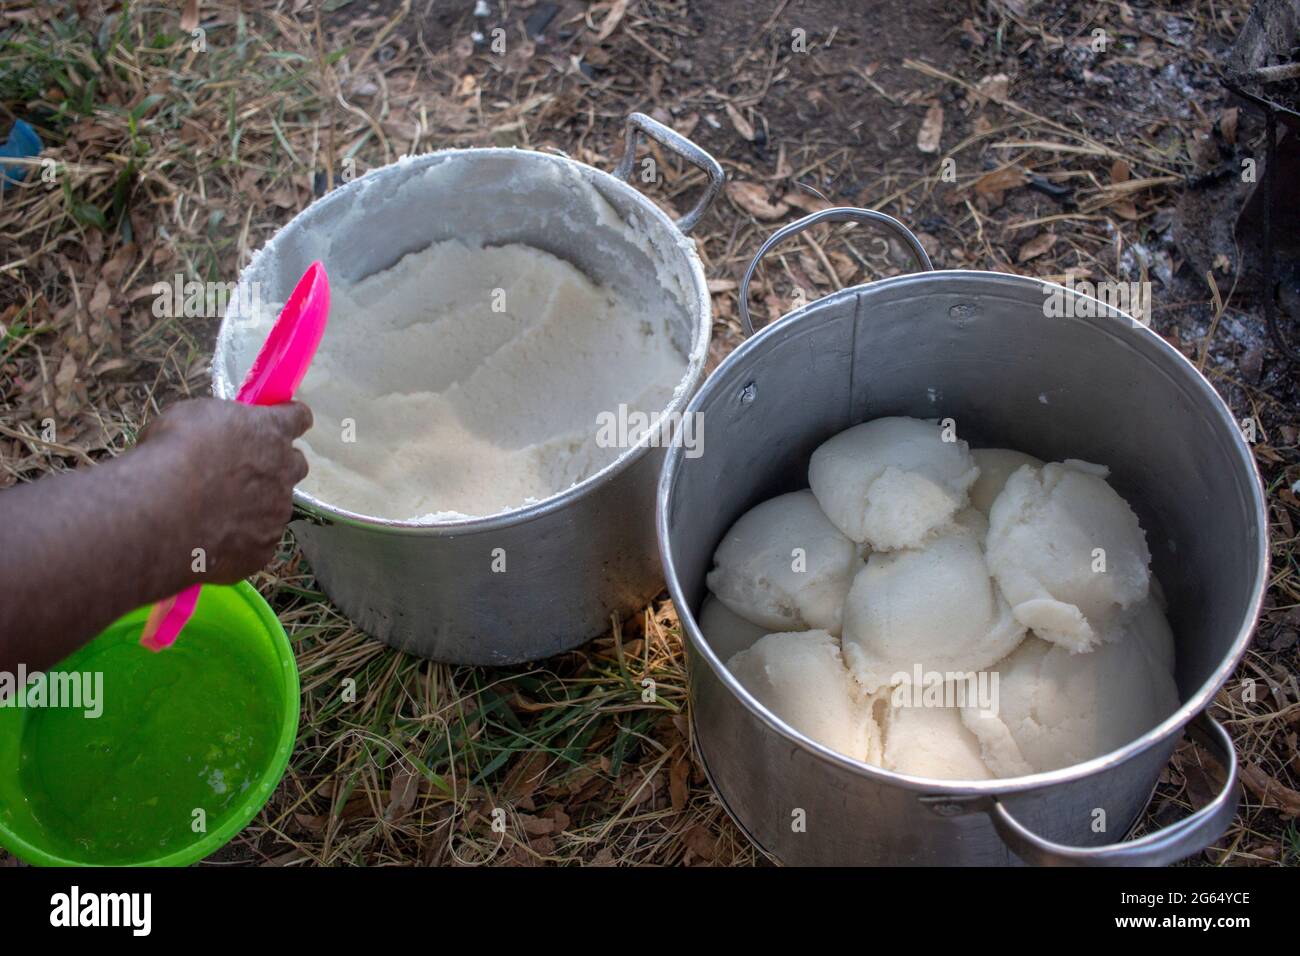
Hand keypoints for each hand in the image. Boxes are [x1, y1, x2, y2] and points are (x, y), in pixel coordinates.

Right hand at [137, 398, 311, 585]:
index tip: (280, 421)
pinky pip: (257, 544)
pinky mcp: (263, 551)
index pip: (298, 417)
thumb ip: (219, 428)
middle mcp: (283, 473)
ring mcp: (277, 515)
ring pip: (276, 508)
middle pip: (295, 465)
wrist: (161, 511)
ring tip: (215, 514)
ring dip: (254, 507)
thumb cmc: (172, 452)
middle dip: (277, 466)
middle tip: (244, 472)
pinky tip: (210, 541)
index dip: (289, 418)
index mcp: (270, 432)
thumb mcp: (192, 417)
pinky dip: (239, 542)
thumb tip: (217, 436)